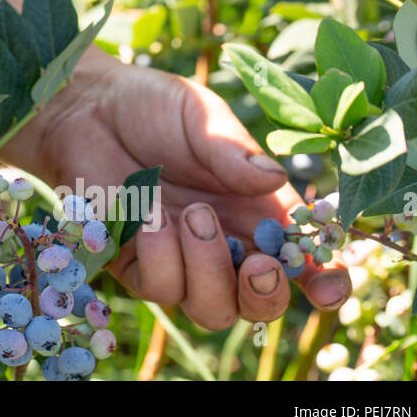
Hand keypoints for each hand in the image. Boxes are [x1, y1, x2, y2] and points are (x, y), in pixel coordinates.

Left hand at [2, 47, 351, 328]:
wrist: (86, 108)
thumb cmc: (151, 108)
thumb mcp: (201, 117)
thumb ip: (233, 152)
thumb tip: (275, 178)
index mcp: (257, 209)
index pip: (302, 259)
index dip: (324, 280)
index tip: (329, 286)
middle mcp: (225, 242)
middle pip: (259, 302)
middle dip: (266, 294)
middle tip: (258, 263)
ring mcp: (179, 258)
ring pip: (212, 308)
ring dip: (209, 268)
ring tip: (192, 215)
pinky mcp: (134, 263)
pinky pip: (160, 287)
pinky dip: (161, 258)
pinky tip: (148, 218)